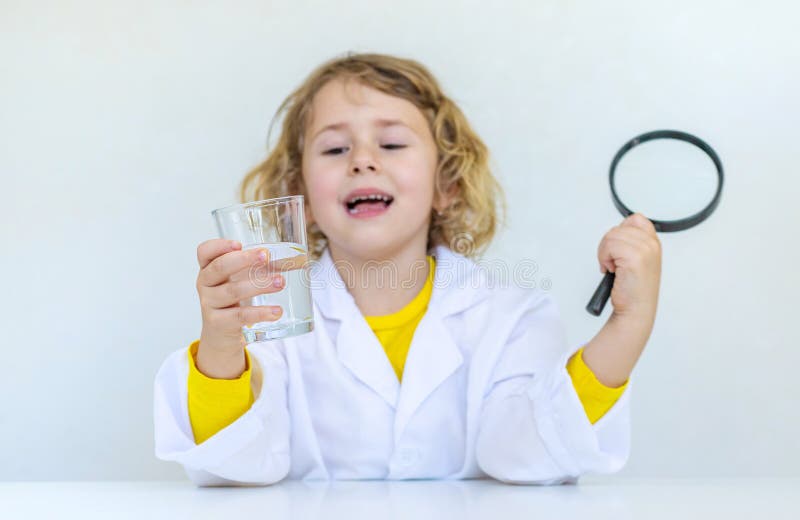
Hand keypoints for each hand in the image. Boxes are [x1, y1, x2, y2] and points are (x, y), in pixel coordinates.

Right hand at [195, 239, 286, 354]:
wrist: (221, 337)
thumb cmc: (233, 302)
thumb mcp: (241, 282)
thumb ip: (264, 269)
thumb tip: (300, 261)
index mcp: (209, 269)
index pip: (204, 252)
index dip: (219, 246)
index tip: (239, 244)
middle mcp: (205, 284)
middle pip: (219, 268)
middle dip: (244, 260)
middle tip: (266, 256)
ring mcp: (210, 304)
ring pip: (233, 291)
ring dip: (259, 285)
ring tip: (280, 282)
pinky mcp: (219, 323)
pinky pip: (240, 315)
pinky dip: (260, 312)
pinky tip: (276, 311)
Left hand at [597, 213, 661, 320]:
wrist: (635, 311)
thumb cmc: (633, 290)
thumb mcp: (637, 260)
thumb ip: (631, 243)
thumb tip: (614, 233)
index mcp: (653, 243)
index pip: (635, 219)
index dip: (620, 232)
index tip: (618, 250)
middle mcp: (652, 245)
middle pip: (618, 227)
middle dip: (608, 245)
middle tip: (613, 262)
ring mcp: (645, 250)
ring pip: (612, 236)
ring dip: (605, 252)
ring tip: (613, 267)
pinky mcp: (635, 258)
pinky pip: (609, 245)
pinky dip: (604, 258)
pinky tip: (612, 270)